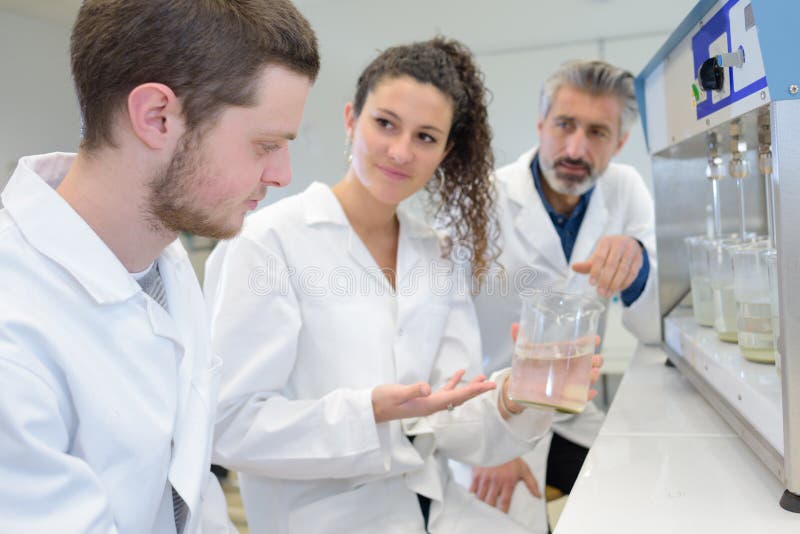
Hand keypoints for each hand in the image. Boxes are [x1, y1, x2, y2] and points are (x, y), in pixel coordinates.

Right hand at [371, 370, 495, 422]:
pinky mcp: (423, 399)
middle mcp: (432, 406)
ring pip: (454, 395)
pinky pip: (444, 391)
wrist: (372, 409)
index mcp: (428, 405)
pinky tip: (459, 374)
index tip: (487, 386)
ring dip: (468, 387)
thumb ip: (413, 390)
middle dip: (476, 391)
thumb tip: (428, 388)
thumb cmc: (383, 401)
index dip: (473, 391)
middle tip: (492, 384)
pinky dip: (453, 383)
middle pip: (460, 398)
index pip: (456, 397)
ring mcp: (428, 403)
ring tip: (481, 377)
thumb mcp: (397, 393)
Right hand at [470, 457, 540, 512]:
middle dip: (490, 509)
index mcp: (508, 481)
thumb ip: (531, 483)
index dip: (502, 512)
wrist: (497, 440)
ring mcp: (485, 477)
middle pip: (490, 502)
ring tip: (482, 507)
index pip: (504, 502)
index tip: (501, 516)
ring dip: (481, 504)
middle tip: (490, 513)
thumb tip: (538, 496)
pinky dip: (472, 496)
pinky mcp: (476, 473)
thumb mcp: (524, 468)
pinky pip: (472, 489)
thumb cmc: (511, 455)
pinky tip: (473, 498)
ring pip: (480, 497)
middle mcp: (496, 480)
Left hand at [510, 326, 603, 402]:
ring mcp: (569, 381)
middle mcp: (568, 367)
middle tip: (595, 360)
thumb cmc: (526, 367)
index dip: (589, 341)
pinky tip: (590, 393)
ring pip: (586, 378)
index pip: (579, 346)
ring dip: (592, 376)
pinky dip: (587, 396)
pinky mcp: (566, 396)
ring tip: (592, 374)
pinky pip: (580, 397)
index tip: (595, 339)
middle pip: (588, 362)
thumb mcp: (522, 352)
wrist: (519, 388)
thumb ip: (519, 340)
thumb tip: (515, 326)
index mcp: (561, 354)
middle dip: (596, 360)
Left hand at [571, 235, 642, 297]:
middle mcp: (620, 244)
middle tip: (600, 292)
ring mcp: (631, 251)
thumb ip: (588, 263)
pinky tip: (617, 289)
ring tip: (607, 294)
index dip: (595, 271)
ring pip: (624, 270)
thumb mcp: (598, 254)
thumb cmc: (610, 251)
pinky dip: (625, 283)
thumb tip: (574, 267)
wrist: (629, 242)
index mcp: (607, 242)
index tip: (591, 283)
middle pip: (612, 265)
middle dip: (605, 280)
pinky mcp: (639, 259)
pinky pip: (632, 273)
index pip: (600, 257)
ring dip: (615, 284)